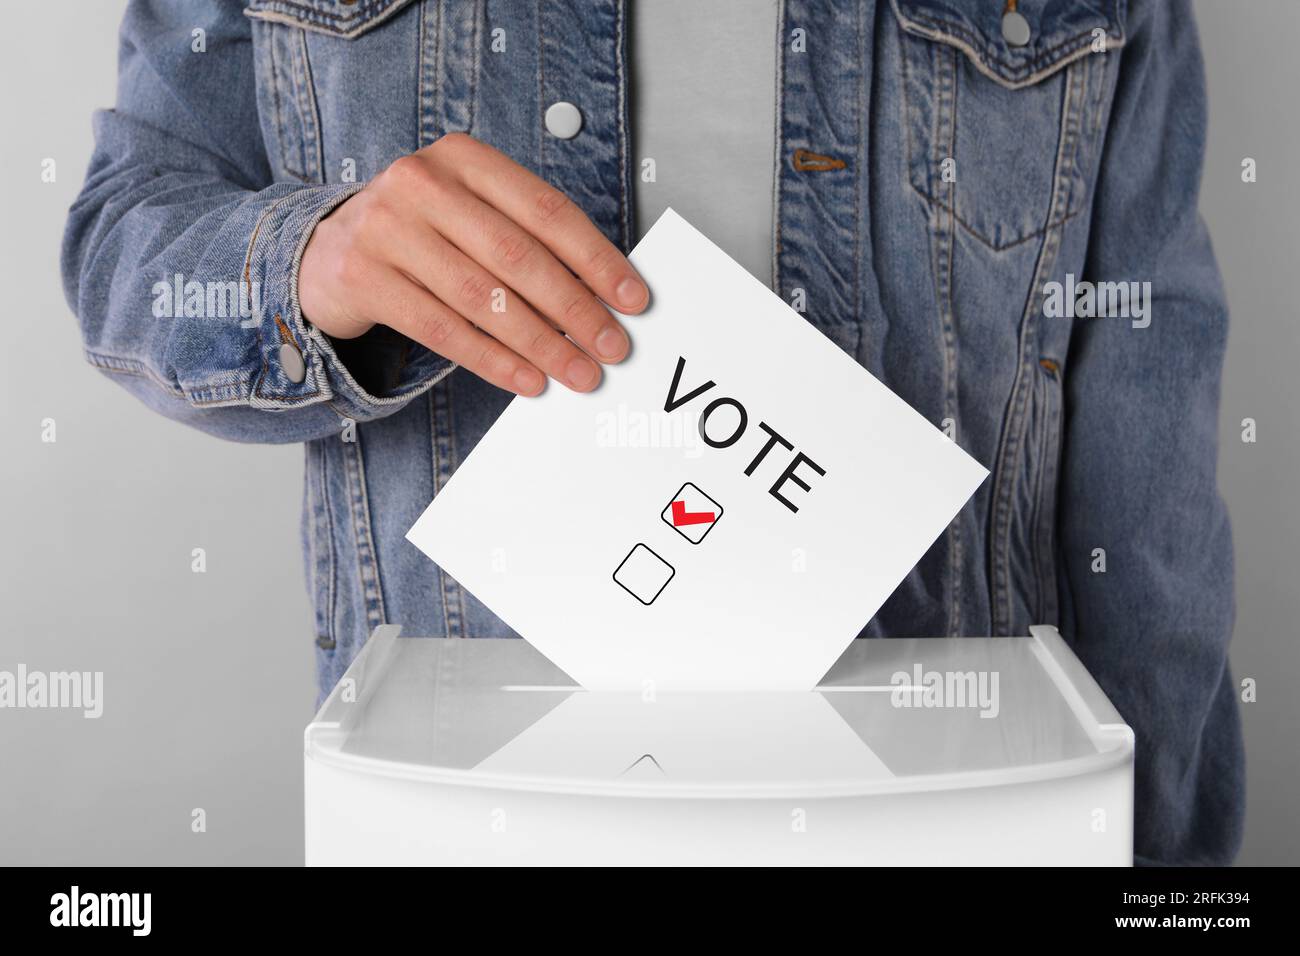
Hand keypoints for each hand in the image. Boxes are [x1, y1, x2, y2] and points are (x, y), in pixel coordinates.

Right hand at [298, 133, 648, 395]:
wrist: (324, 253)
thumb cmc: (421, 237)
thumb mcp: (469, 217)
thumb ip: (525, 241)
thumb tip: (601, 299)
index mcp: (464, 158)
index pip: (546, 209)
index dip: (596, 257)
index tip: (633, 298)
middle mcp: (422, 182)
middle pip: (517, 255)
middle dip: (574, 308)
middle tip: (612, 346)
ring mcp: (387, 227)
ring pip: (482, 296)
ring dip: (540, 343)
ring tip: (577, 372)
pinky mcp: (363, 277)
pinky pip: (443, 329)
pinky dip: (493, 360)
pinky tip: (527, 380)